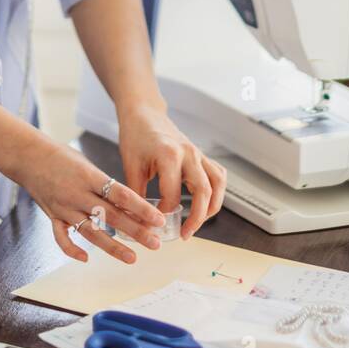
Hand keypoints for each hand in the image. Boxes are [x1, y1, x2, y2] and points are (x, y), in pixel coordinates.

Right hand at [19, 136, 167, 264]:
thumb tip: (128, 203)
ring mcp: (64, 207)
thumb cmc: (60, 155)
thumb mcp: (86, 163)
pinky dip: (73, 250)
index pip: (122, 195)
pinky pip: (62, 238)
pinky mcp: (52, 216)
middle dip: (136, 231)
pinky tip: (86, 259)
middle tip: (155, 243)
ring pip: (92, 232)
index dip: (142, 209)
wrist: (28, 156)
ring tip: (132, 258)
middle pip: (112, 216)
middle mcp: (78, 194)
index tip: (159, 220)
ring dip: (113, 247)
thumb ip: (103, 183)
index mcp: (90, 176)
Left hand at [117, 103, 226, 238]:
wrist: (144, 113)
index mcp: (169, 155)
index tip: (156, 225)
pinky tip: (205, 204)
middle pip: (204, 192)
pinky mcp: (201, 155)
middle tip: (184, 234)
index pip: (172, 196)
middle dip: (196, 218)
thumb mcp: (131, 165)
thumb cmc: (135, 135)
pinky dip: (216, 191)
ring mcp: (198, 153)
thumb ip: (136, 195)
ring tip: (197, 223)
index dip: (165, 215)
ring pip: (217, 184)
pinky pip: (218, 175)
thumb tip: (136, 221)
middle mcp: (189, 153)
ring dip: (212, 207)